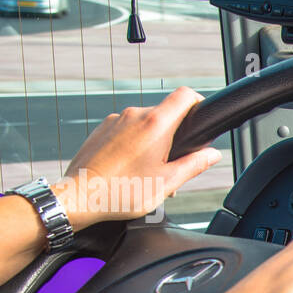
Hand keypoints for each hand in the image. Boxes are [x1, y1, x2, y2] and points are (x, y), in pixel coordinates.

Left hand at [55, 87, 221, 228]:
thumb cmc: (121, 192)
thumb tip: (212, 155)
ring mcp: (115, 120)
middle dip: (174, 135)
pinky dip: (134, 144)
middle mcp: (134, 115)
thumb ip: (194, 165)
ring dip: (153, 142)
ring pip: (145, 124)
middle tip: (172, 163)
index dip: (199, 102)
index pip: (185, 95)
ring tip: (147, 172)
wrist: (79, 196)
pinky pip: (127, 130)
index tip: (201, 116)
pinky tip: (130, 168)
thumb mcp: (167, 182)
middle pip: (165, 113)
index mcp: (155, 125)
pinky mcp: (102, 129)